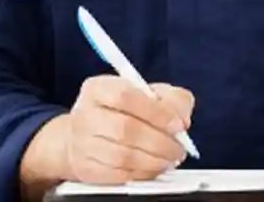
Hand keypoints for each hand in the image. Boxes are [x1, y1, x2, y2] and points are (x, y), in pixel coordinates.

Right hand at [19, 75, 193, 194]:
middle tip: (178, 148)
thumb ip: (170, 98)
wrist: (82, 136)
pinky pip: (119, 175)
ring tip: (169, 159)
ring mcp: (82, 143)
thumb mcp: (145, 94)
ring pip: (123, 156)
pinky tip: (152, 168)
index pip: (125, 96)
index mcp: (98, 88)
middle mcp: (85, 114)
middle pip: (125, 129)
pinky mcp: (86, 168)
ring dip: (154, 161)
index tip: (178, 124)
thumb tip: (181, 117)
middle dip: (160, 142)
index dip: (156, 112)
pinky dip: (142, 174)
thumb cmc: (119, 112)